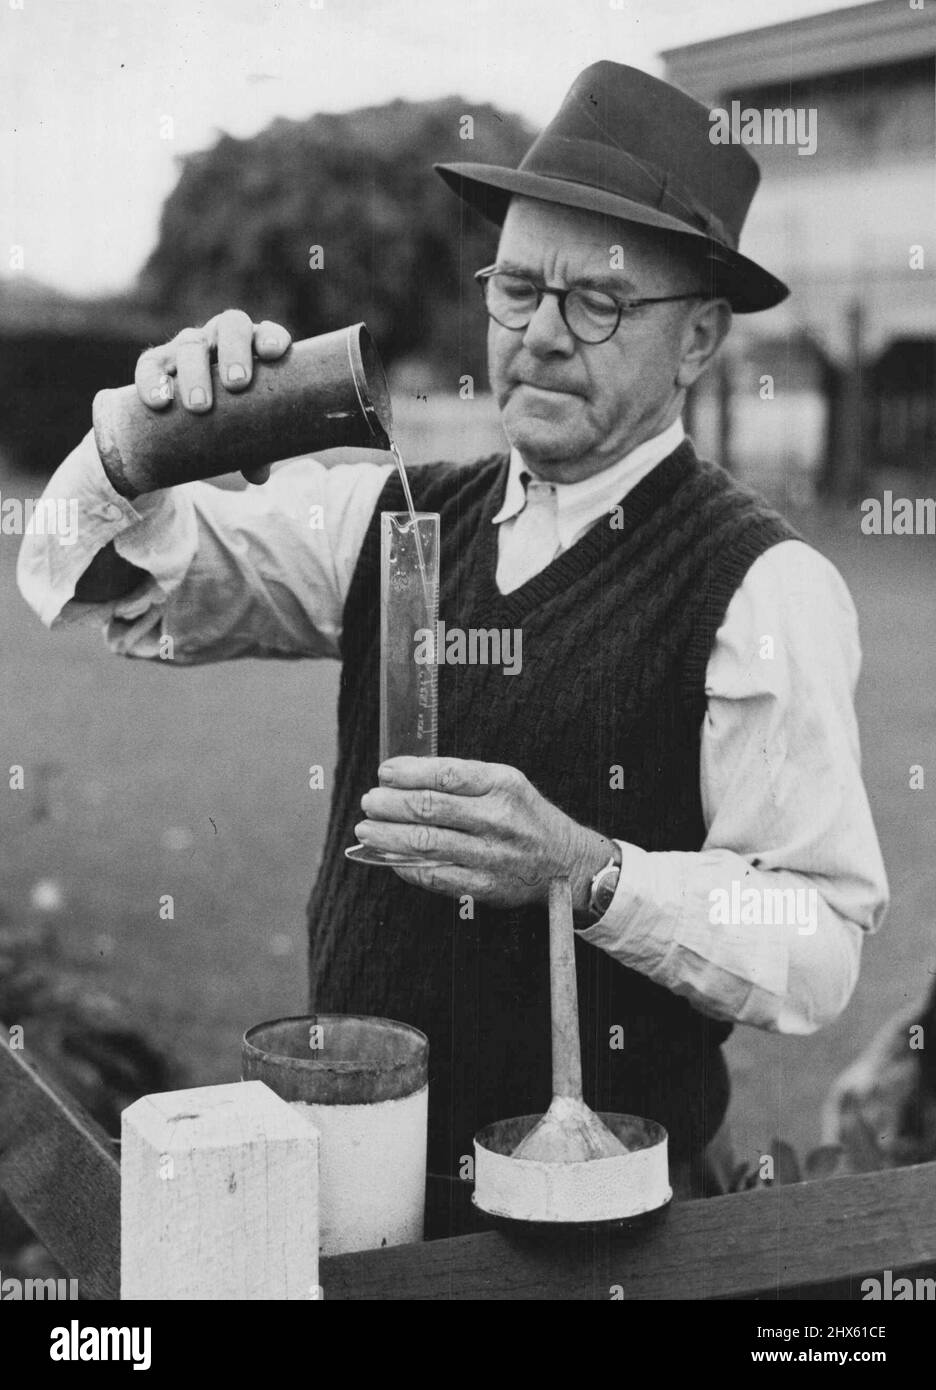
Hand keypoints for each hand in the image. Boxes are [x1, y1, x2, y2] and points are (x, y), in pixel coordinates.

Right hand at [134, 308, 291, 483]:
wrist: (184, 420)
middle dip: (235, 352)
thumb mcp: (245, 432)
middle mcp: (221, 338)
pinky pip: (151, 364)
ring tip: (200, 406)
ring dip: (196, 373)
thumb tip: (258, 475)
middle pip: (231, 325)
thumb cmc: (230, 420)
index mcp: (252, 347)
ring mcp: (188, 347)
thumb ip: (257, 450)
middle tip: (237, 384)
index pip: (264, 332)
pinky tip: (158, 402)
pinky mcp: (157, 362)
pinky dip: (153, 381)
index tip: (274, 353)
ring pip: (191, 345)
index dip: (271, 337)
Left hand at [356, 757, 613, 909]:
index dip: (408, 773)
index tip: (385, 773)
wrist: (567, 863)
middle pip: (431, 808)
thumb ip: (462, 780)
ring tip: (367, 830)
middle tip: (370, 802)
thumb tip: (404, 779)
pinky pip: (436, 876)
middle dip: (391, 804)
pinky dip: (407, 867)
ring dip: (389, 836)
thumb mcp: (506, 784)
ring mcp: (491, 854)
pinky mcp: (485, 885)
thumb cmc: (526, 818)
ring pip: (427, 843)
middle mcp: (498, 818)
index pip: (446, 775)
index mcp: (503, 785)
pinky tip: (390, 858)